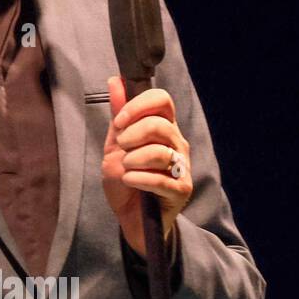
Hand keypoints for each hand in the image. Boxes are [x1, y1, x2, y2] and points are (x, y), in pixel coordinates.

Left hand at [101, 76, 193, 256]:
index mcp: (163, 129)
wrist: (131, 218)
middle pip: (160, 125)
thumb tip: (116, 80)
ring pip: (160, 152)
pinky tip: (129, 182)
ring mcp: (183, 168)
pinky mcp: (181, 191)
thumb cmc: (126, 180)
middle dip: (131, 135)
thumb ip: (119, 116)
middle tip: (121, 148)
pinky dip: (137, 179)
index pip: (163, 100)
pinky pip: (160, 180)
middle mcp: (177, 145)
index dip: (139, 105)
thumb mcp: (116, 145)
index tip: (119, 121)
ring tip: (125, 169)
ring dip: (132, 160)